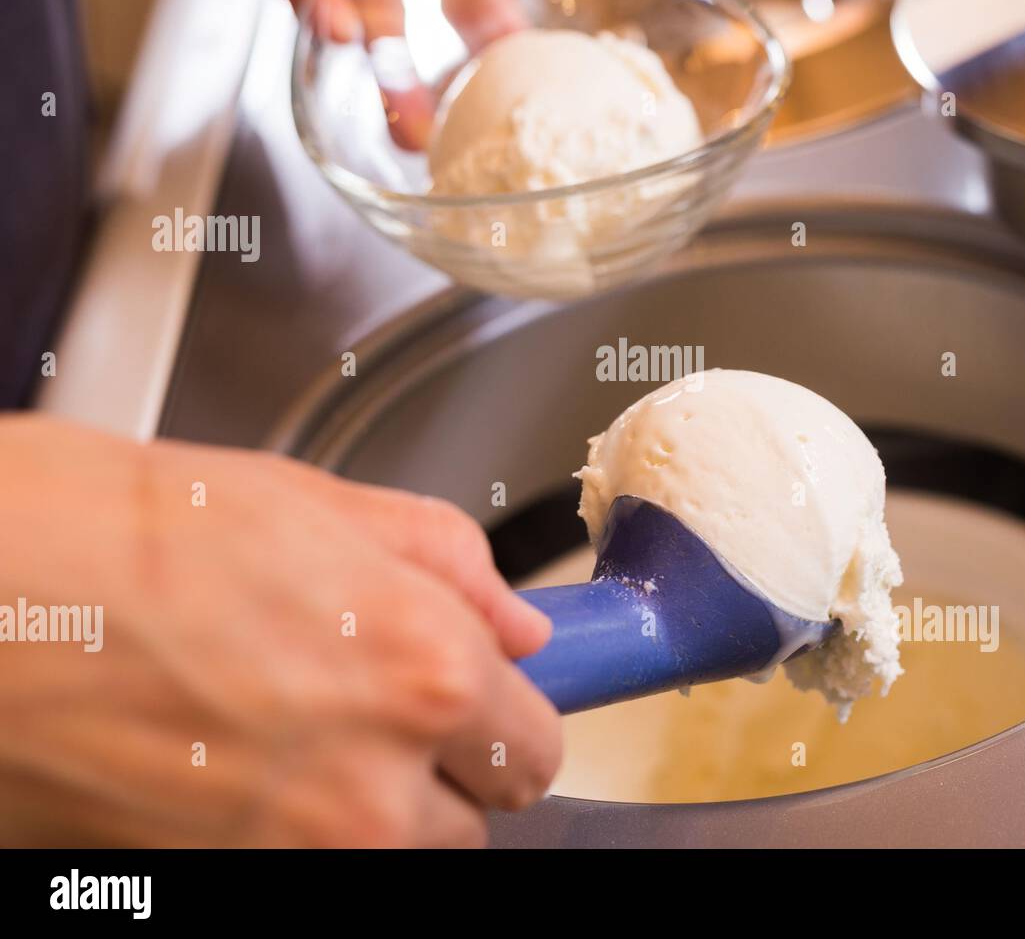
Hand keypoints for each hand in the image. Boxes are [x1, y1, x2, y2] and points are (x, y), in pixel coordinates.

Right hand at [0, 415, 559, 846]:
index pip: (537, 747)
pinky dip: (290, 833)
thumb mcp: (316, 504)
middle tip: (376, 705)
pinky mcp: (215, 885)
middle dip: (442, 766)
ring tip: (291, 728)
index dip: (507, 715)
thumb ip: (447, 565)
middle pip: (474, 819)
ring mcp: (293, 855)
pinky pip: (303, 871)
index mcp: (425, 674)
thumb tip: (516, 621)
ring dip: (371, 807)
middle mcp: (373, 787)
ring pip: (394, 855)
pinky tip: (230, 759)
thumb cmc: (121, 533)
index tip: (482, 700)